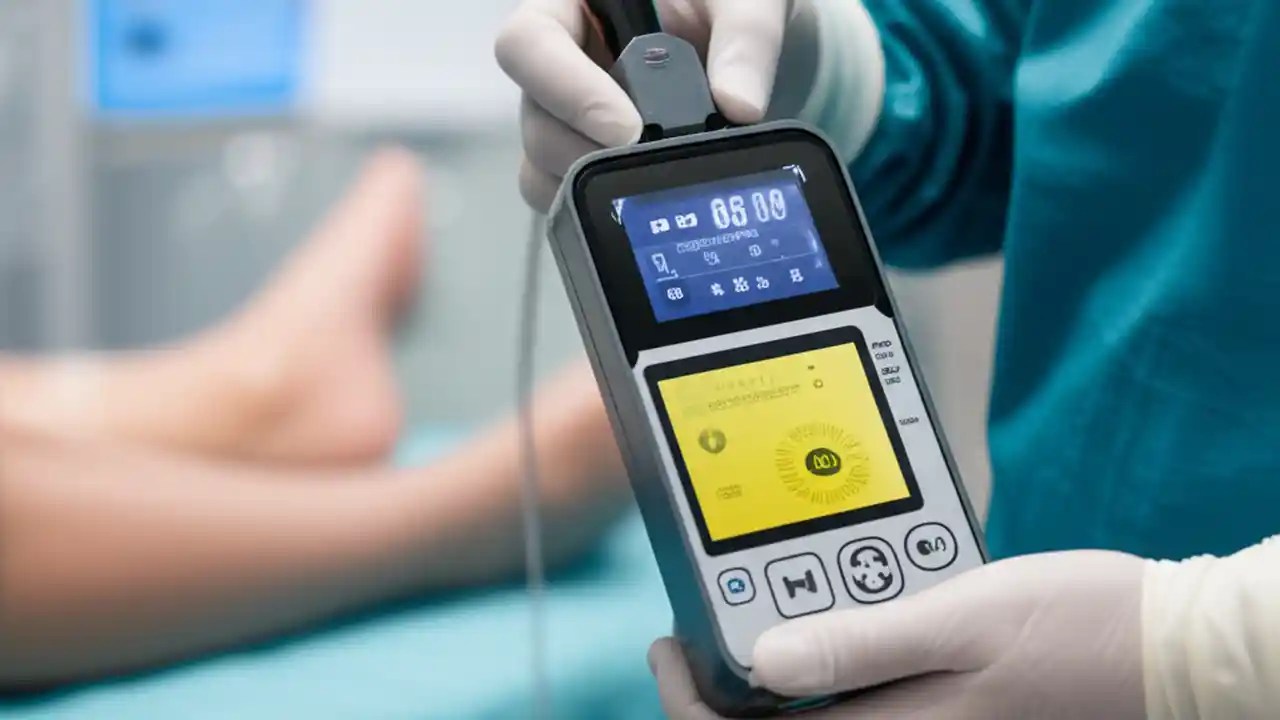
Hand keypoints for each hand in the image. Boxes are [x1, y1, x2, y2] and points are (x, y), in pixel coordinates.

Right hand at [495, 0, 805, 210]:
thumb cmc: (719, 1)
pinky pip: (562, 193)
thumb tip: (739, 107)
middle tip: (647, 167)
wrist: (730, 33)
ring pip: (540, 164)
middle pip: (534, 117)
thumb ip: (745, 37)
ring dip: (590, 187)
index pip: (529, 43)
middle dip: (587, 153)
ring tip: (649, 185)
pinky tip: (642, 201)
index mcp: (570, 5)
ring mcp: (562, 114)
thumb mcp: (742, 1)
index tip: (628, 129)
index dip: (568, 91)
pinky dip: (597, 207)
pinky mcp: (579, 155)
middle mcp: (555, 62)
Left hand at [649, 551, 1145, 718]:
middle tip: (701, 624)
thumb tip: (760, 663)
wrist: (1175, 656)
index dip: (688, 706)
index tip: (669, 645)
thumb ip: (859, 646)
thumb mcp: (962, 622)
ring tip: (755, 610)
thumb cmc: (1080, 634)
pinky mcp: (943, 717)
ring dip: (771, 677)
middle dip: (721, 692)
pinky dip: (827, 670)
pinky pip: (860, 705)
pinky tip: (830, 616)